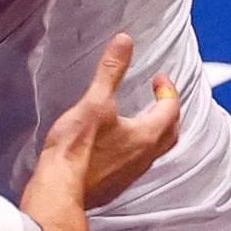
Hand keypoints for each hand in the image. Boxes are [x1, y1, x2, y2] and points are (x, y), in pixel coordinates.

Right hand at [28, 33, 180, 211]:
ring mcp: (131, 173)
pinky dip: (138, 149)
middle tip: (161, 98)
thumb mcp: (95, 101)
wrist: (60, 186)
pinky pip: (137, 164)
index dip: (167, 90)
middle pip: (170, 132)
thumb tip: (123, 44)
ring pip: (155, 150)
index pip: (170, 109)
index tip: (160, 80)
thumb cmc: (76, 150)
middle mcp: (143, 157)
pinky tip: (122, 145)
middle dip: (169, 111)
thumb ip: (111, 71)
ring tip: (144, 118)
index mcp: (145, 135)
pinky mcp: (116, 184)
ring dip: (156, 131)